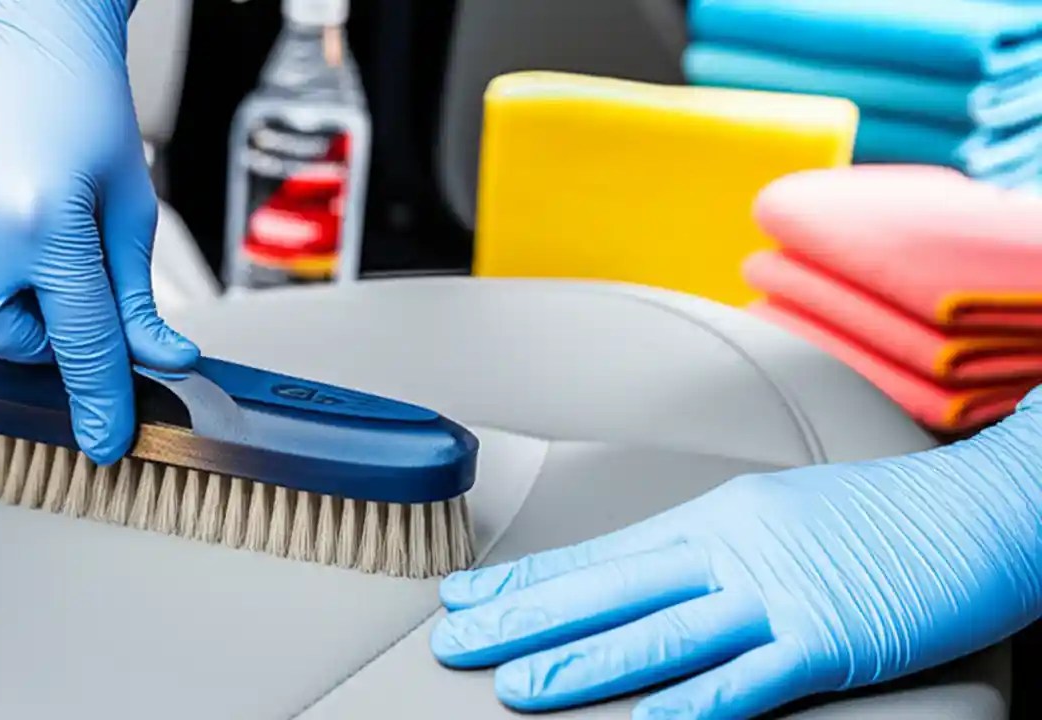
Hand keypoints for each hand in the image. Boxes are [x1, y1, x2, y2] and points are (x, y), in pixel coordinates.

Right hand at [0, 0, 196, 463]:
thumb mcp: (129, 205)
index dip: (99, 403)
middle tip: (65, 288)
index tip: (105, 445)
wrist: (20, 29)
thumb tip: (164, 359)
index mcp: (48, 226)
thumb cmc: (84, 105)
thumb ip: (136, 295)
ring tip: (22, 247)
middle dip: (46, 336)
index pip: (80, 346)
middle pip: (9, 343)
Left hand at [431, 394, 1041, 717]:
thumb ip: (717, 551)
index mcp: (718, 518)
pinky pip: (752, 679)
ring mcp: (778, 593)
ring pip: (661, 634)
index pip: (601, 553)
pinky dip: (698, 704)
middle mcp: (733, 550)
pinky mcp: (830, 638)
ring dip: (585, 665)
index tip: (469, 594)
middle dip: (526, 620)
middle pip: (610, 590)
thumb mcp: (780, 516)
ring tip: (518, 688)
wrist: (982, 505)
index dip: (529, 578)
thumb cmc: (886, 516)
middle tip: (457, 642)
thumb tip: (659, 577)